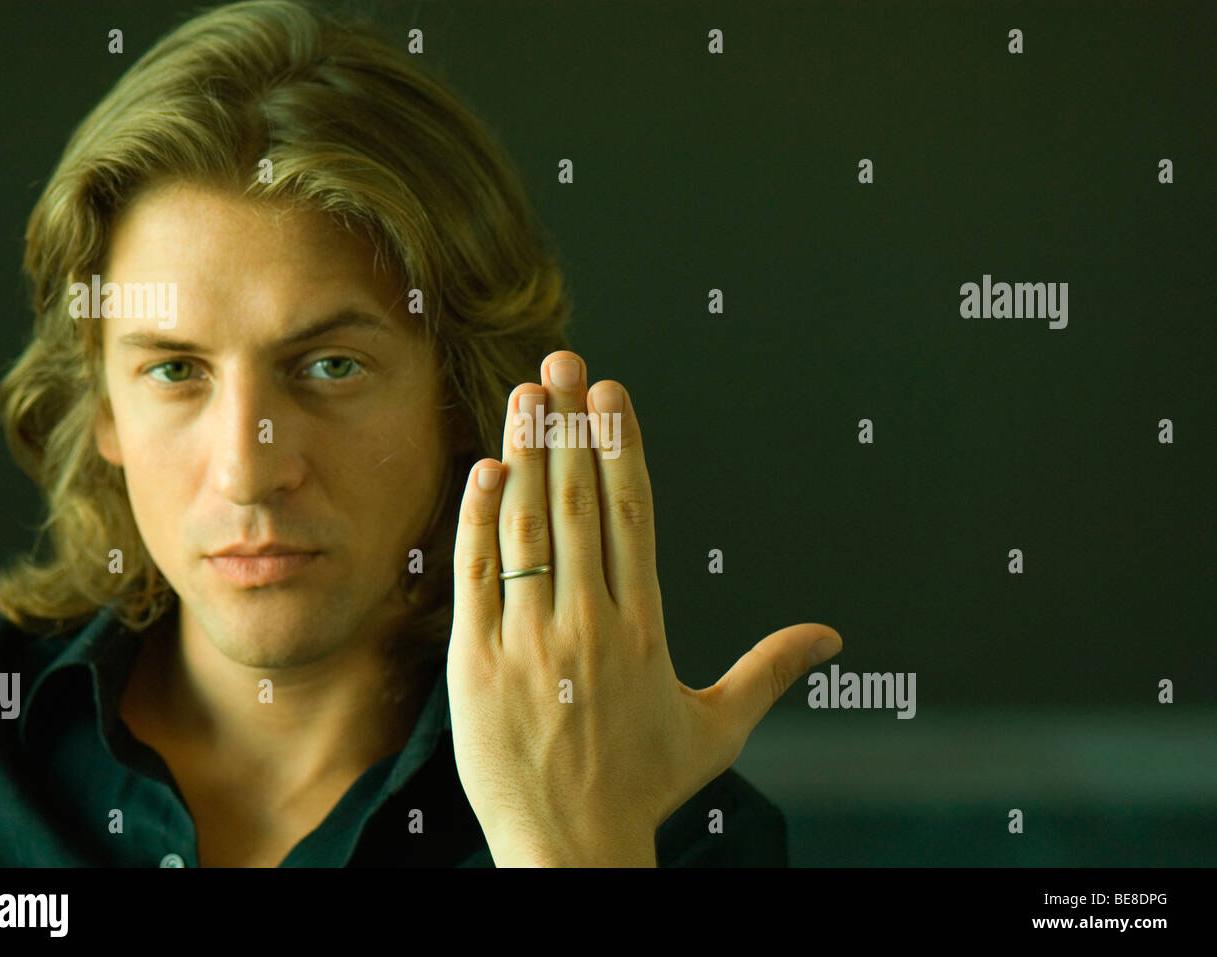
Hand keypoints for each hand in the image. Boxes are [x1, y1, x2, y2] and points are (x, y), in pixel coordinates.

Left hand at [448, 350, 842, 865]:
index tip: (610, 392)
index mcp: (645, 630)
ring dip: (526, 456)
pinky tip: (484, 472)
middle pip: (579, 504)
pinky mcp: (477, 665)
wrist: (572, 851)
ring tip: (525, 397)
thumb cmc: (643, 789)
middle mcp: (590, 625)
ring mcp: (530, 642)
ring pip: (527, 529)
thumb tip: (832, 638)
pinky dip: (478, 522)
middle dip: (571, 427)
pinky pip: (476, 579)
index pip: (634, 516)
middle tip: (560, 363)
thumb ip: (771, 670)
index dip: (621, 446)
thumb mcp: (718, 728)